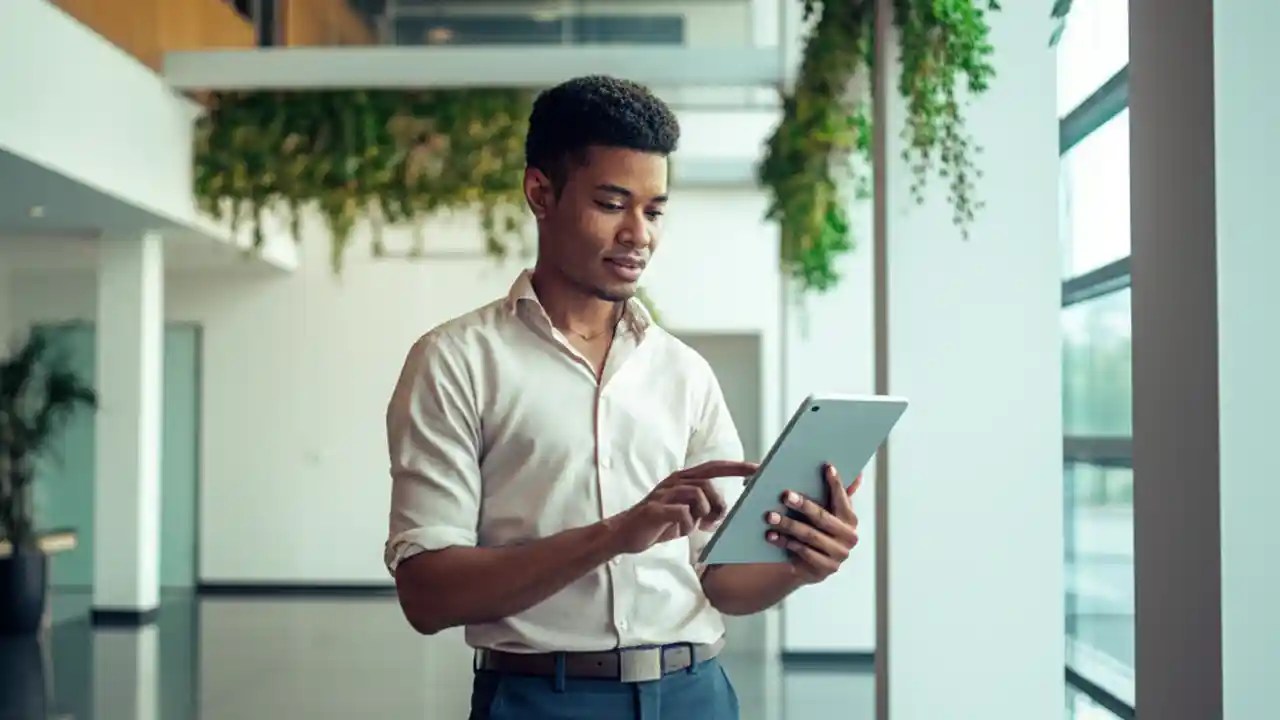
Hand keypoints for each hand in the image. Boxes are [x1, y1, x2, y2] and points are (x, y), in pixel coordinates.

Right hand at [608, 460, 758, 554]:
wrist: (623, 533)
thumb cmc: (657, 523)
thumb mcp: (685, 514)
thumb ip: (702, 509)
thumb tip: (723, 512)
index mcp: (682, 479)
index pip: (714, 467)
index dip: (736, 466)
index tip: (758, 468)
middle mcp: (674, 481)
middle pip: (708, 480)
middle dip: (719, 501)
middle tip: (718, 519)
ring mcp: (664, 494)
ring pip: (698, 494)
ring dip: (703, 514)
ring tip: (698, 527)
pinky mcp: (655, 509)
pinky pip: (682, 513)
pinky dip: (687, 525)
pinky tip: (682, 531)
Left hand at [764, 464, 860, 584]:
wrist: (808, 564)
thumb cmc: (817, 529)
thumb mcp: (827, 511)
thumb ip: (839, 493)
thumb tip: (858, 474)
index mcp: (850, 519)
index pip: (843, 499)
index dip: (836, 483)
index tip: (827, 467)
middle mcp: (849, 538)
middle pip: (823, 518)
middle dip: (803, 505)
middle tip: (785, 495)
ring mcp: (837, 555)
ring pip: (810, 536)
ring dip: (788, 525)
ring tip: (770, 516)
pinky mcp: (823, 569)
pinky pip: (802, 553)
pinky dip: (785, 543)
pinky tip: (770, 535)